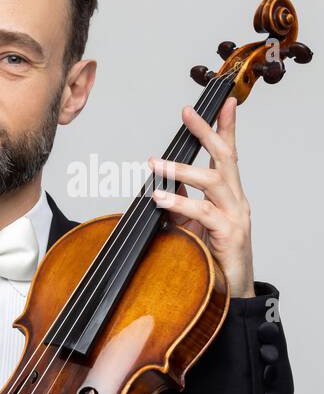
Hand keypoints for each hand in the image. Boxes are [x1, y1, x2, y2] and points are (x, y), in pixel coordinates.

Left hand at [148, 96, 255, 297]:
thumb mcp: (190, 225)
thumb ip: (180, 203)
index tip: (222, 102)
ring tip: (157, 163)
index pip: (227, 154)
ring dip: (183, 170)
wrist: (230, 291)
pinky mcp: (228, 235)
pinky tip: (160, 198)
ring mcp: (235, 216)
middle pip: (225, 157)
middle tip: (188, 113)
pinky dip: (180, 203)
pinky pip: (203, 213)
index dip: (225, 127)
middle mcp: (236, 200)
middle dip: (208, 132)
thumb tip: (164, 185)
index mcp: (227, 194)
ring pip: (214, 182)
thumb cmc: (210, 256)